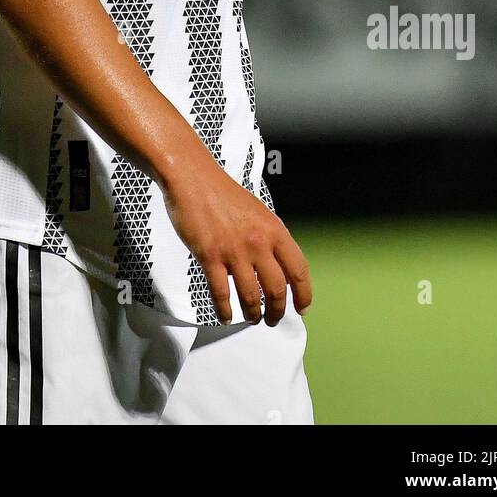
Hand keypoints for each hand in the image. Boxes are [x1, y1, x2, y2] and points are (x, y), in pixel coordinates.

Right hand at [162, 156, 311, 324]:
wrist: (193, 178)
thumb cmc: (222, 193)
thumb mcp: (258, 212)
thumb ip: (268, 238)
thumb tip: (275, 266)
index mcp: (274, 230)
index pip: (299, 270)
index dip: (303, 294)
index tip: (302, 308)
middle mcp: (258, 243)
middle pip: (277, 289)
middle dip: (278, 311)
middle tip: (274, 319)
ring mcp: (234, 251)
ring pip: (251, 297)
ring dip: (253, 314)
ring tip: (252, 318)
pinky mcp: (210, 256)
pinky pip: (221, 293)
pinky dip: (225, 310)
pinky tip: (226, 315)